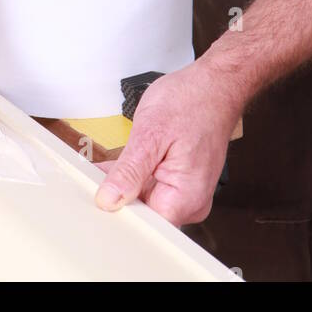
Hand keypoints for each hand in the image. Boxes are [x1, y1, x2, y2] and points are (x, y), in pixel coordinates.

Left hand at [95, 58, 241, 224]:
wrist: (215, 85)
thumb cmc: (192, 100)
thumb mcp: (150, 133)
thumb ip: (128, 171)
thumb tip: (109, 199)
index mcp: (185, 197)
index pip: (143, 226)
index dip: (116, 212)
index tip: (96, 197)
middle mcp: (191, 202)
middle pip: (144, 215)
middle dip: (118, 195)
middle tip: (97, 175)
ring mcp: (188, 193)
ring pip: (146, 200)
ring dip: (126, 184)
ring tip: (112, 165)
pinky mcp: (182, 183)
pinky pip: (153, 188)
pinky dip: (136, 177)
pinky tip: (125, 164)